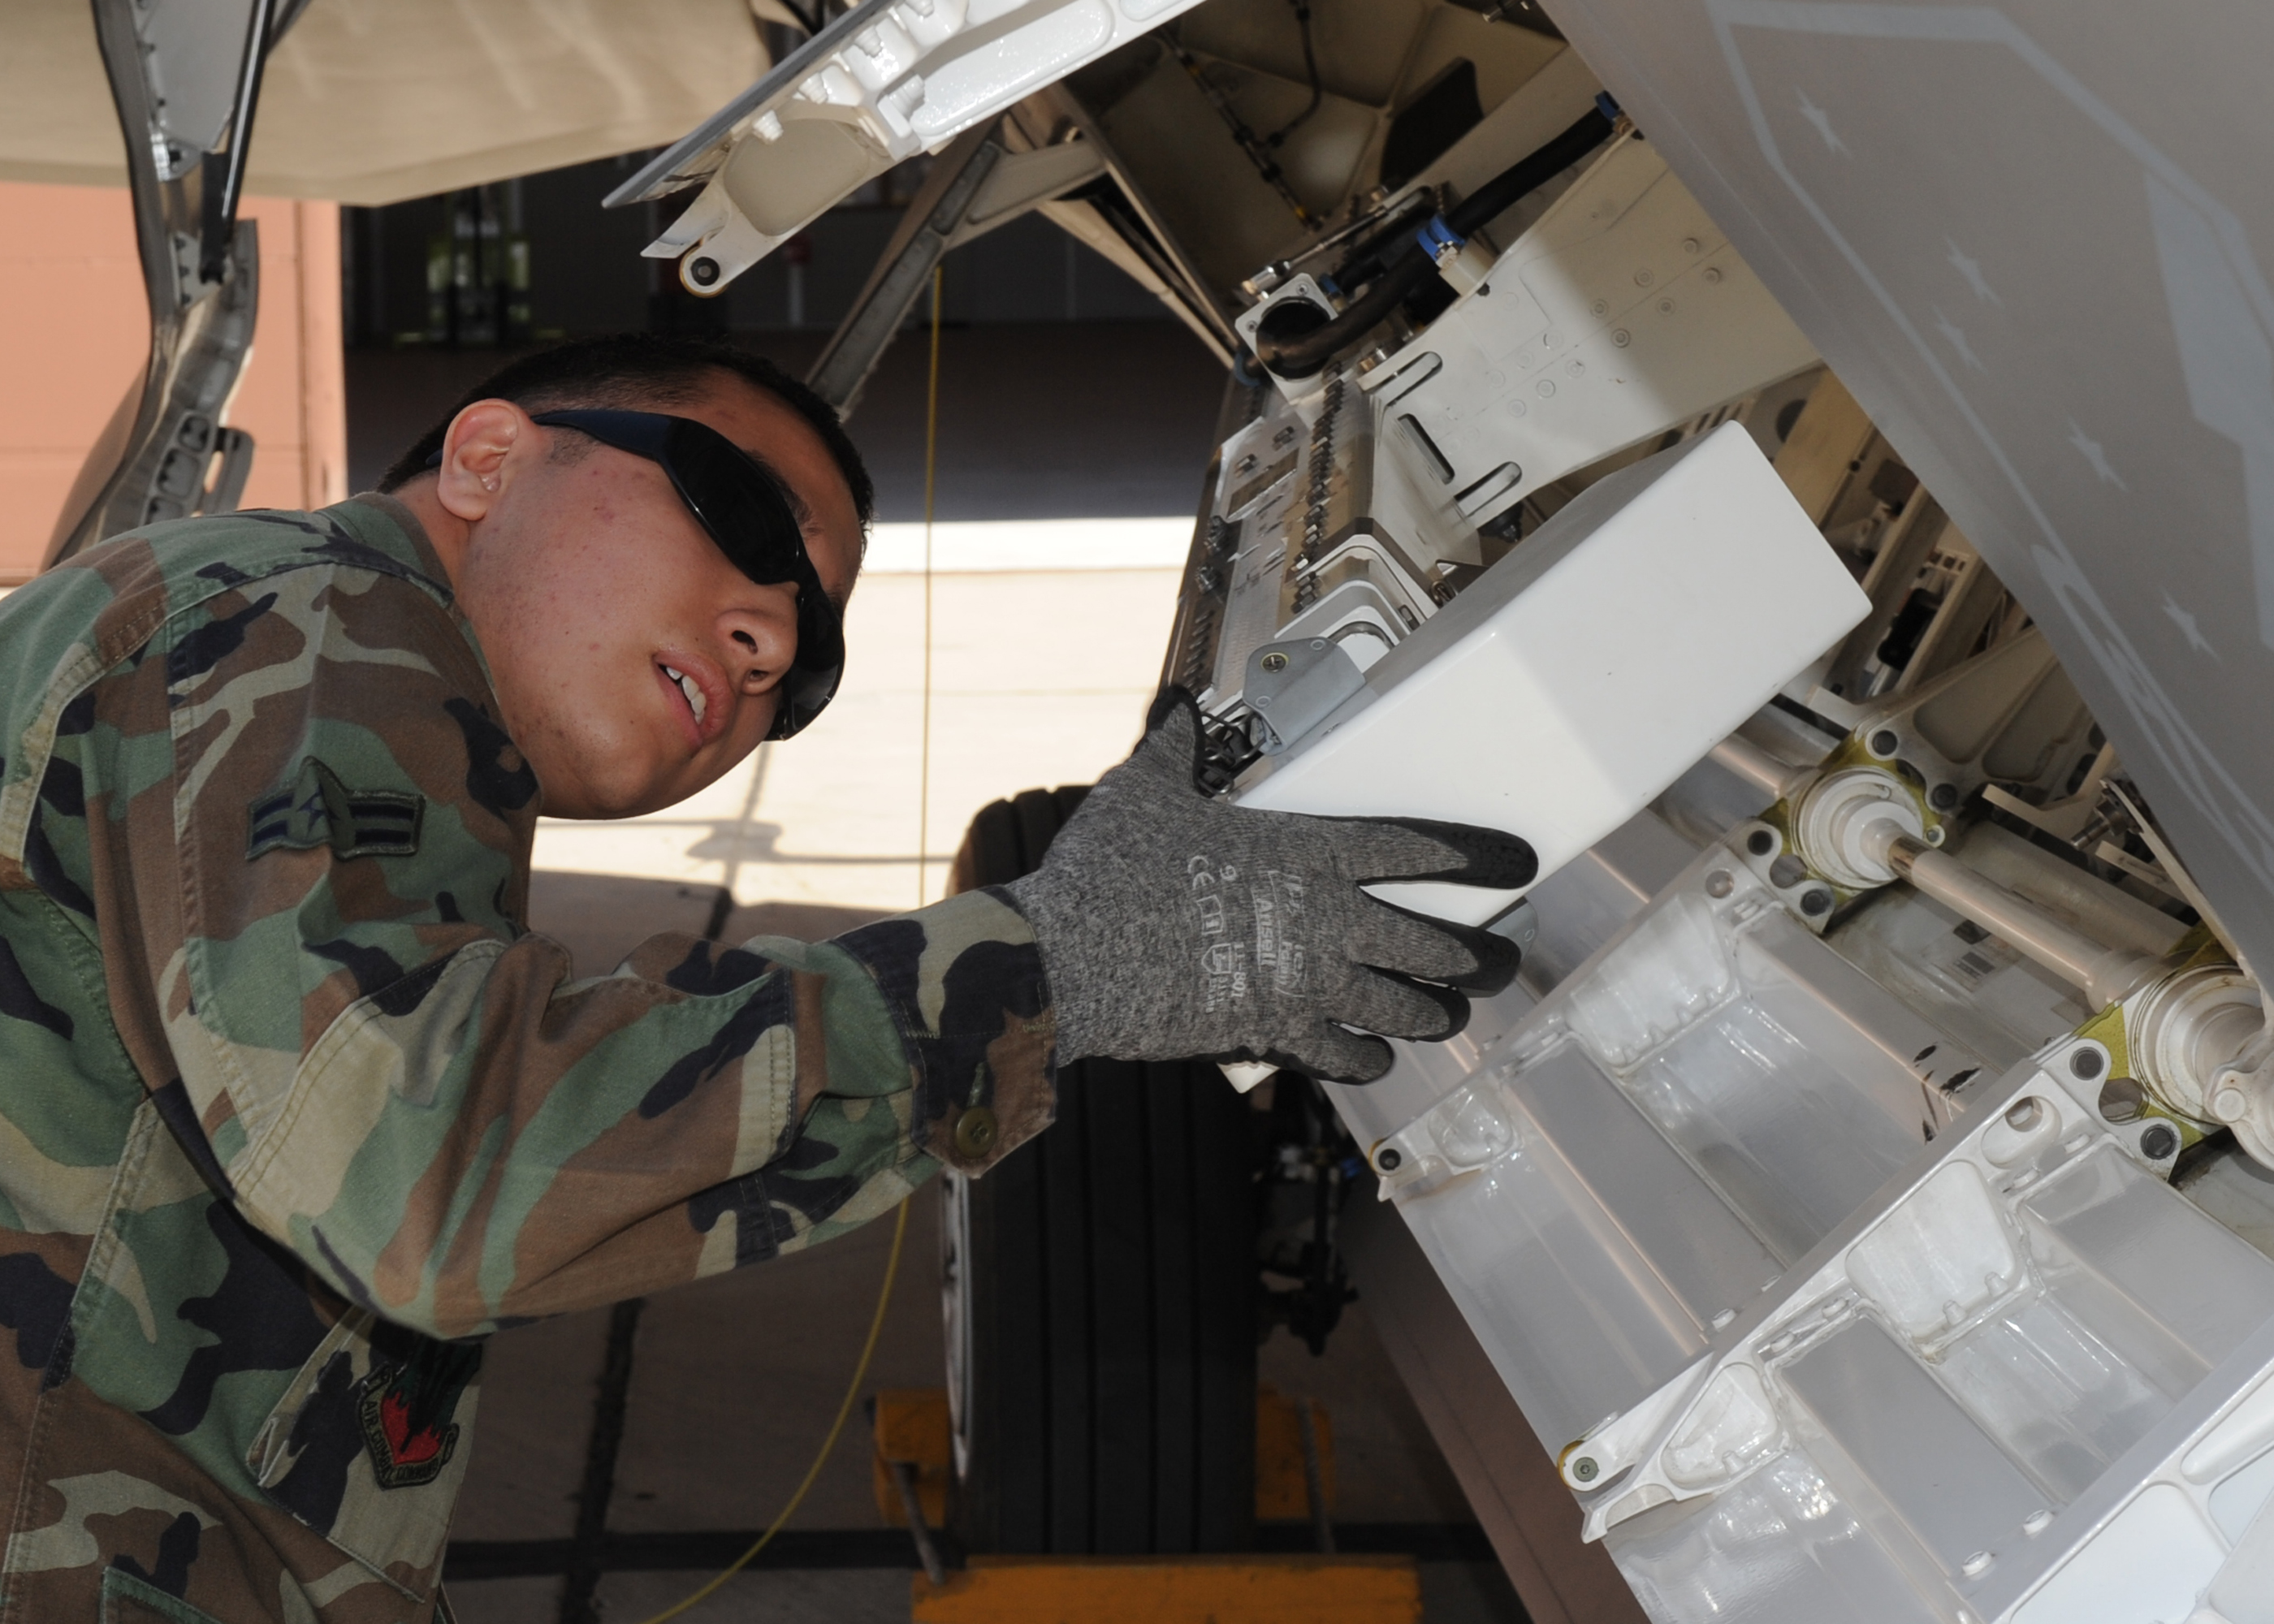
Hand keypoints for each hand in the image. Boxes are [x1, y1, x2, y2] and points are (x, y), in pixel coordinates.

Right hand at [1007, 690, 1536, 1082]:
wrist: (1069, 961)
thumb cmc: (1108, 872)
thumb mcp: (1142, 790)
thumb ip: (1173, 749)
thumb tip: (1173, 706)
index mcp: (1303, 852)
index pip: (1414, 849)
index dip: (1474, 856)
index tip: (1517, 863)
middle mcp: (1321, 921)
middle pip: (1431, 944)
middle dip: (1477, 957)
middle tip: (1502, 960)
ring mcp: (1303, 985)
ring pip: (1403, 1007)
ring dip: (1435, 1013)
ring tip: (1453, 1015)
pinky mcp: (1273, 1035)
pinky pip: (1346, 1055)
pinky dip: (1369, 1058)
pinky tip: (1378, 1058)